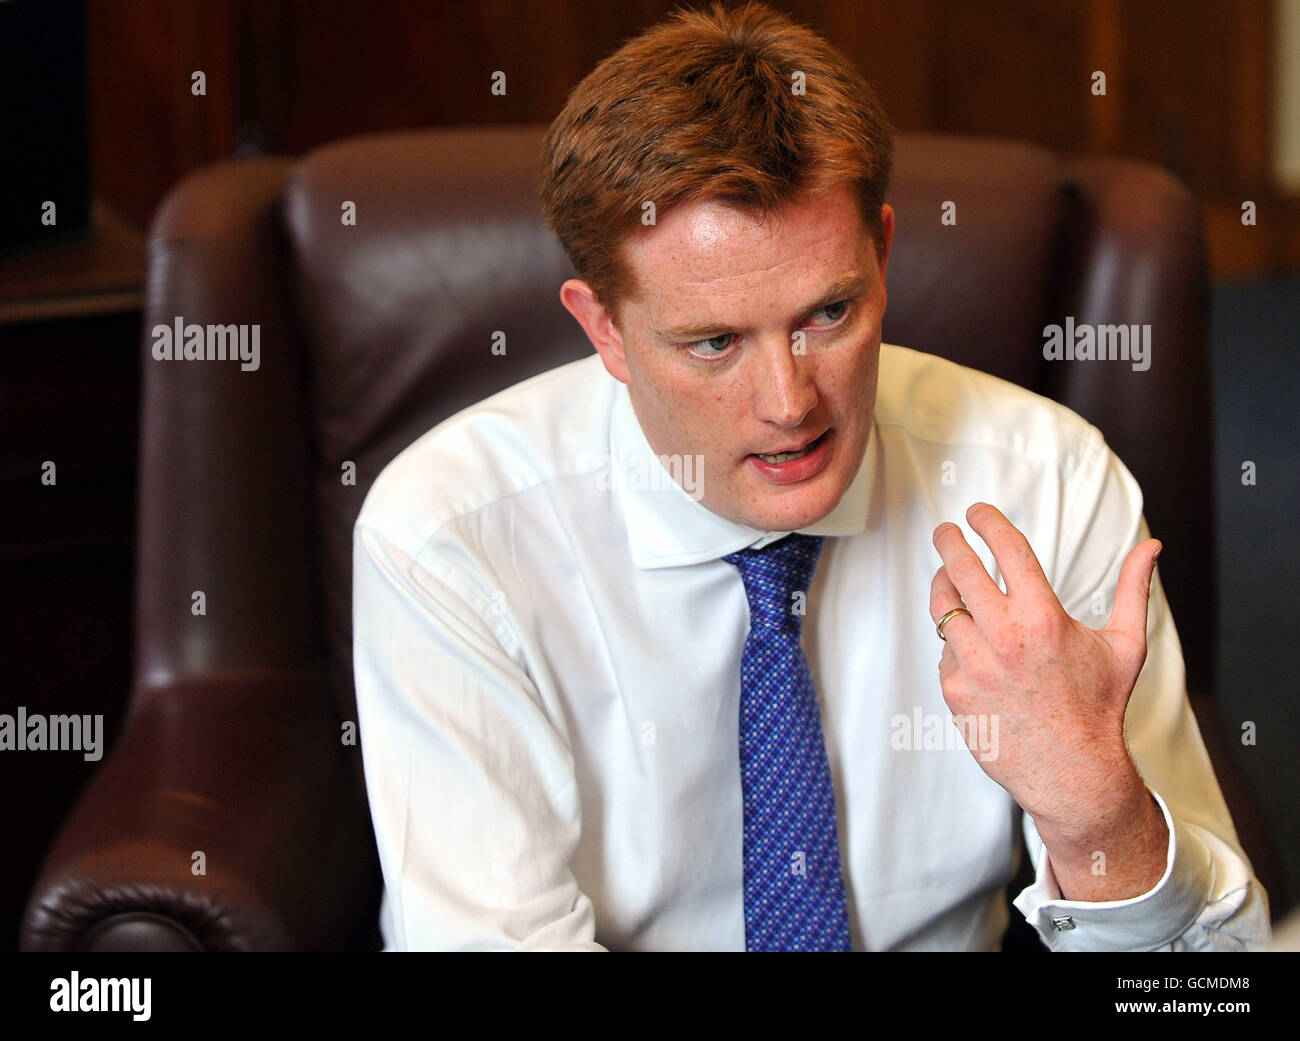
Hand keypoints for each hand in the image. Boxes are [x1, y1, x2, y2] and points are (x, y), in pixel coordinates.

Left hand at [929, 503, 1161, 849]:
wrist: (1073, 773)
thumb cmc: (1099, 707)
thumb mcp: (1125, 645)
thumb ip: (1132, 590)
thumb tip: (1151, 548)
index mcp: (1043, 618)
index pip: (1005, 550)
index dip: (987, 522)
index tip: (976, 513)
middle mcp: (1004, 637)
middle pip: (959, 569)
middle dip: (948, 542)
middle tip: (945, 532)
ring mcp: (974, 664)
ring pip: (943, 610)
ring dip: (945, 591)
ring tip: (951, 583)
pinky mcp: (954, 690)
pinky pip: (945, 652)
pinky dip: (956, 645)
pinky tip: (975, 651)